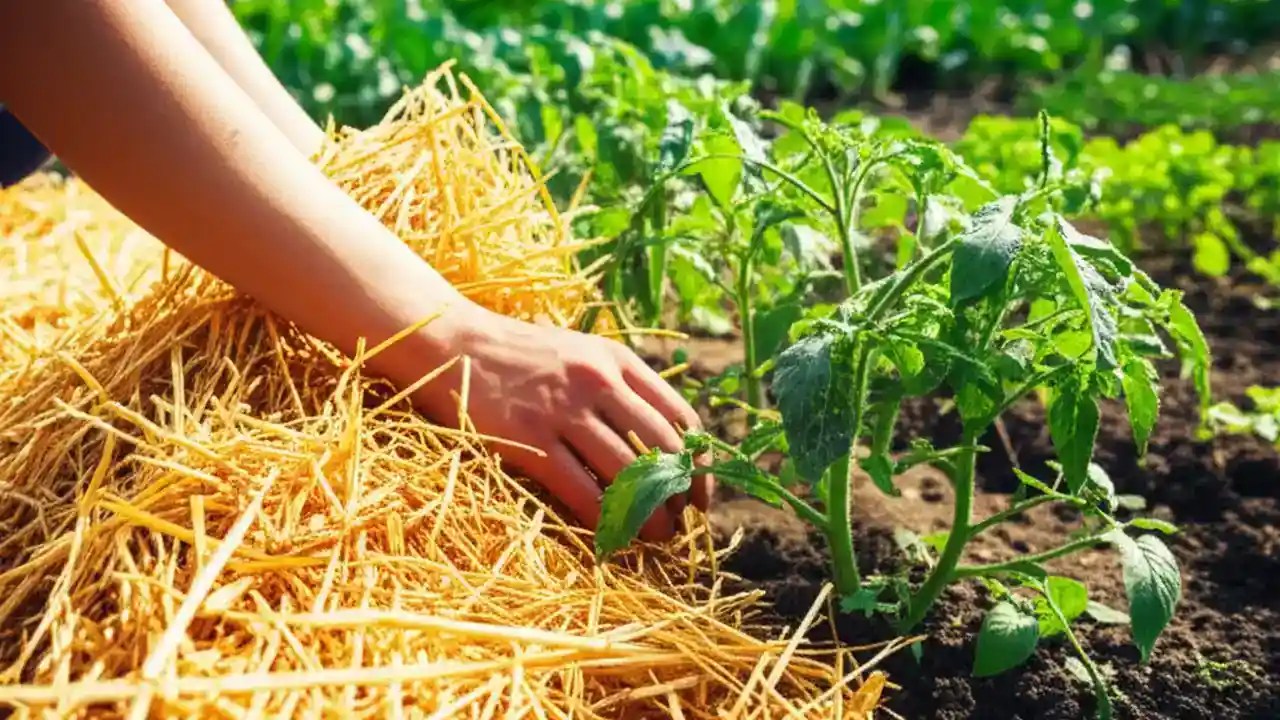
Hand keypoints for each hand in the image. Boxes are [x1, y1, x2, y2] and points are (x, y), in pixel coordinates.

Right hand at [412, 304, 711, 539]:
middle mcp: (597, 382)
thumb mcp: (581, 351)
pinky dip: (607, 520)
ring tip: (659, 535)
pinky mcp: (529, 441)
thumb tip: (666, 438)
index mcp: (616, 360)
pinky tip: (615, 536)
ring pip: (629, 474)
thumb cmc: (521, 355)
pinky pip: (582, 491)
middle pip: (663, 448)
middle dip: (682, 493)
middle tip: (684, 520)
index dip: (699, 461)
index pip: (680, 415)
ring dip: (653, 514)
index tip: (701, 491)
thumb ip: (620, 384)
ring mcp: (562, 411)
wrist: (452, 343)